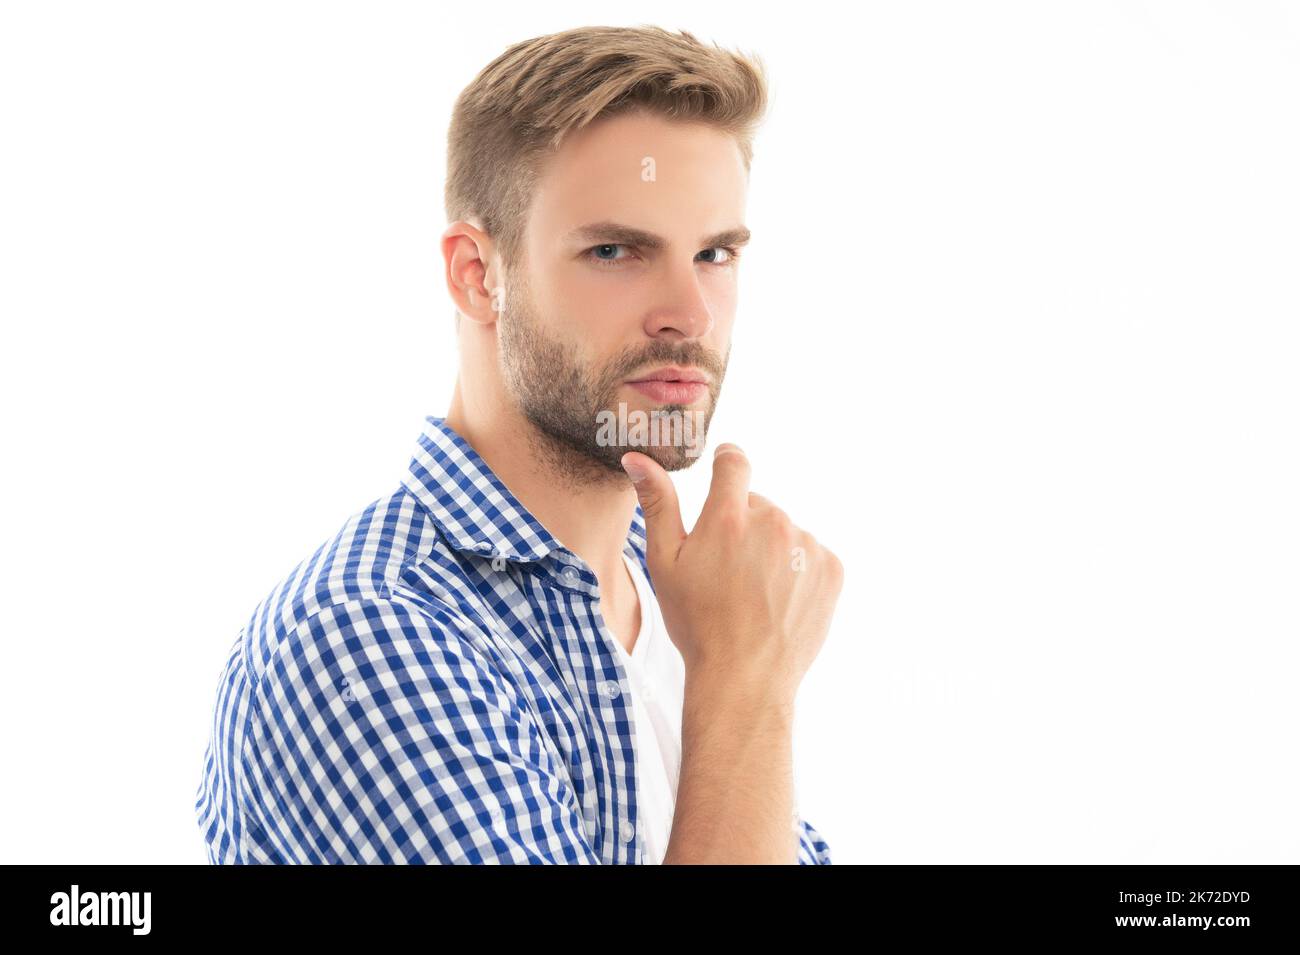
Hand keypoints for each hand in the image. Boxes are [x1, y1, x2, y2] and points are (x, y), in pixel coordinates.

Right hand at [620, 444, 842, 702]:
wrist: (744, 679)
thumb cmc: (697, 623)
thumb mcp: (665, 563)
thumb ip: (658, 503)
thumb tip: (637, 458)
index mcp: (728, 517)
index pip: (734, 462)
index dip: (726, 464)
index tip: (723, 475)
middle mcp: (773, 524)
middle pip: (758, 505)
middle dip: (744, 526)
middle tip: (728, 571)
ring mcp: (807, 546)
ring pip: (786, 532)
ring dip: (772, 550)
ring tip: (754, 592)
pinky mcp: (831, 570)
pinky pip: (812, 555)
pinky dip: (799, 571)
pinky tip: (779, 600)